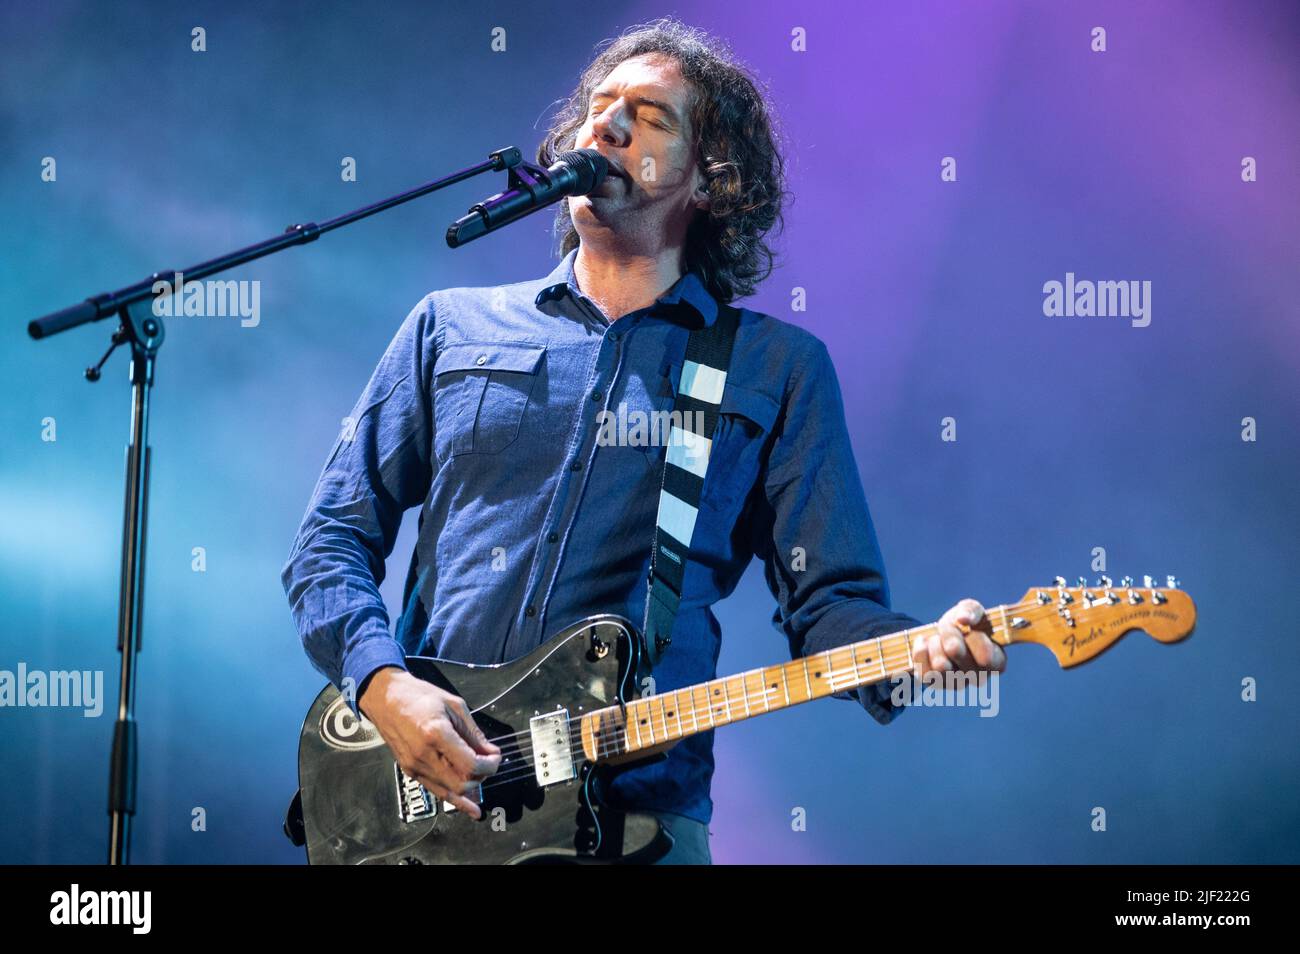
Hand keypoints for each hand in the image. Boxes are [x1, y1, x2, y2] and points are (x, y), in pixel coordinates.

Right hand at [358, 667, 501, 818]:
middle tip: (489, 761)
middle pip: (462, 782)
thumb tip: (489, 752)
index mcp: (436, 734)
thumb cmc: (417, 695)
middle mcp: (423, 755)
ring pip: (451, 791)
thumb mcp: (454, 705)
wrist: (386, 698)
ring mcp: (414, 766)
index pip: (471, 764)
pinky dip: (456, 800)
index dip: (490, 764)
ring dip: (470, 785)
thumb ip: (473, 733)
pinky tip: (470, 808)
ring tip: (479, 772)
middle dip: (483, 775)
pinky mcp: (410, 771)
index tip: (496, 756)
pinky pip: (436, 792)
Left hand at [911, 598, 1006, 679]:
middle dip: (949, 633)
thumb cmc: (964, 623)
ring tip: (937, 638)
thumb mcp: (972, 609)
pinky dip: (921, 651)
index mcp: (996, 661)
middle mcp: (979, 677)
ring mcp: (958, 684)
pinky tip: (925, 643)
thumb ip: (972, 610)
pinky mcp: (937, 685)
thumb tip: (963, 618)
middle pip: (957, 653)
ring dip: (935, 645)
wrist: (943, 635)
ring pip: (941, 666)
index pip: (987, 658)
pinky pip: (925, 671)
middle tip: (947, 626)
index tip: (968, 627)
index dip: (974, 638)